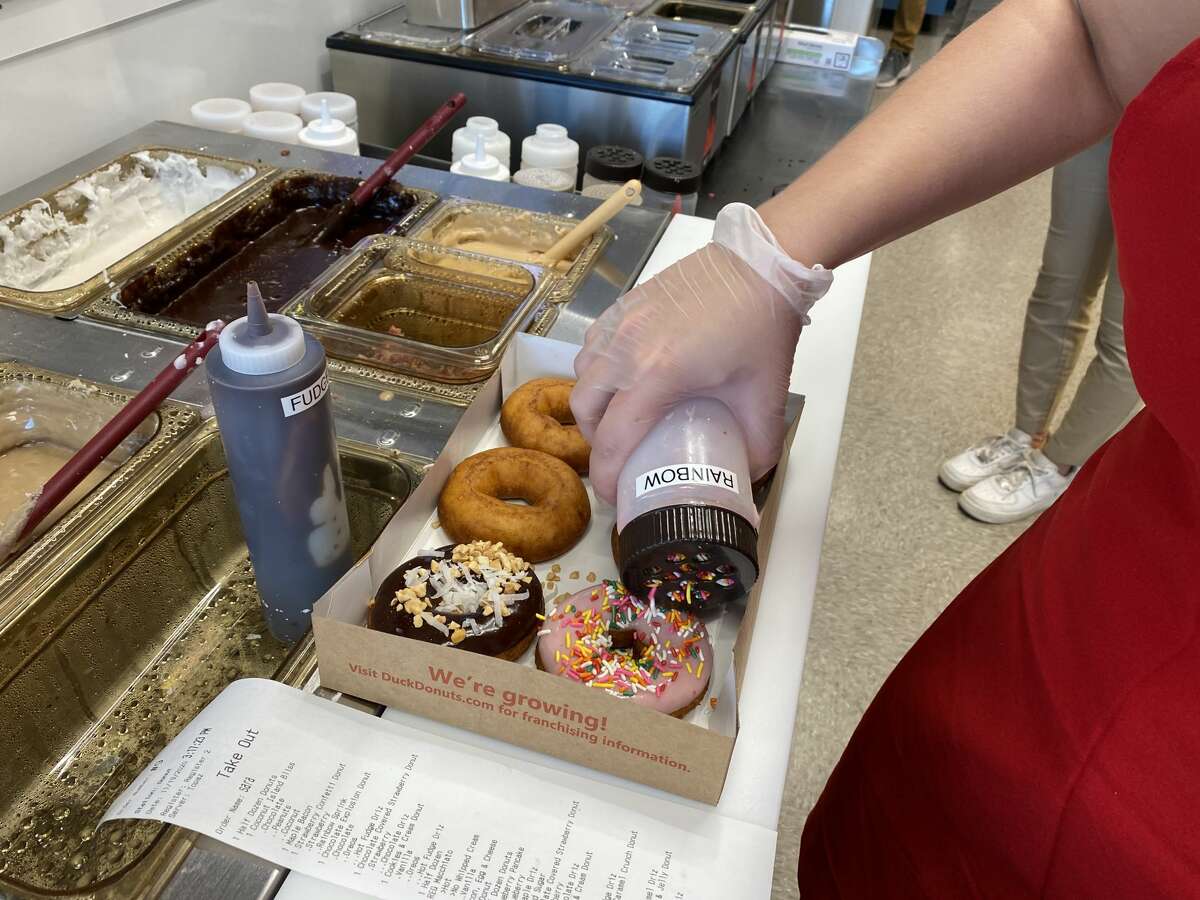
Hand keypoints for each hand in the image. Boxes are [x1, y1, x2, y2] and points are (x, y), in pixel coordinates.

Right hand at [571, 203, 832, 503]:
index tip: (614, 496)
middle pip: (585, 409)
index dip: (606, 476)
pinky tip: (626, 376)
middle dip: (596, 441)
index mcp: (656, 375)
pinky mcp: (626, 305)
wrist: (762, 263)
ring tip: (620, 417)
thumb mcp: (767, 396)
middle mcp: (626, 349)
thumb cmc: (762, 326)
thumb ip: (758, 444)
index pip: (612, 440)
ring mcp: (621, 322)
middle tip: (620, 456)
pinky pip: (594, 345)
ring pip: (583, 374)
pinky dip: (600, 369)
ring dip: (594, 403)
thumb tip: (748, 474)